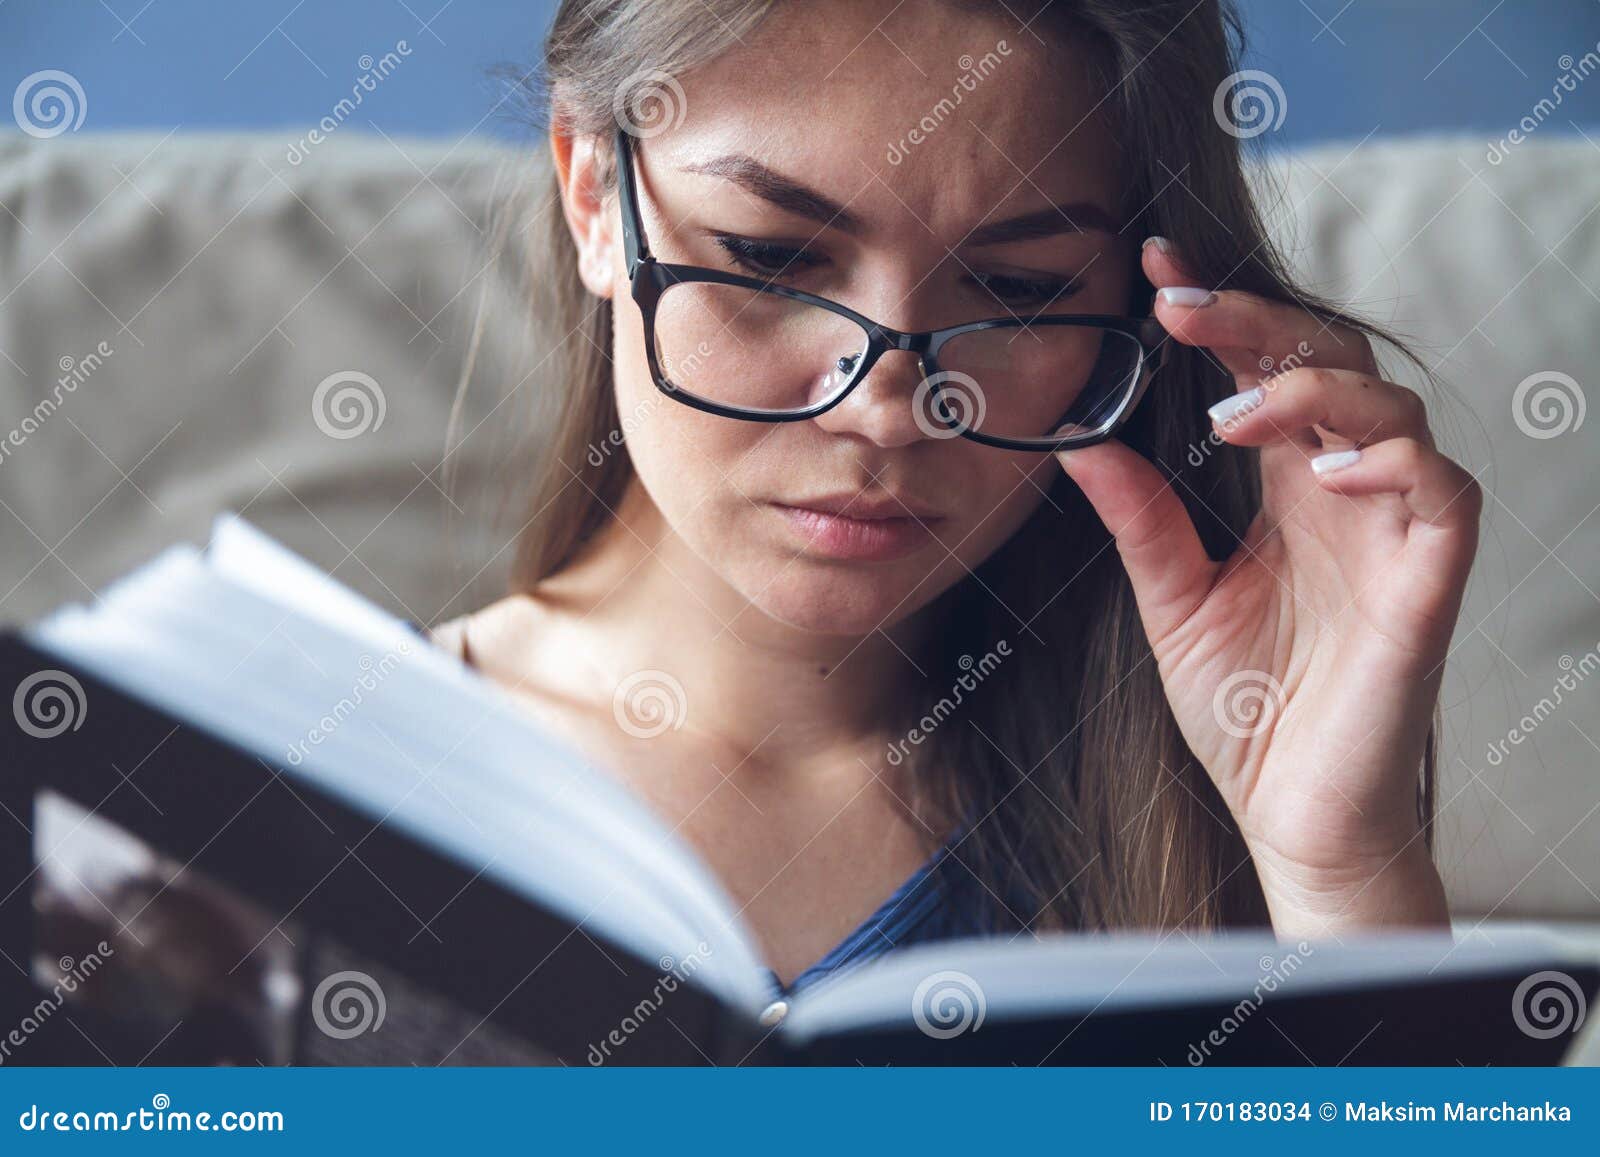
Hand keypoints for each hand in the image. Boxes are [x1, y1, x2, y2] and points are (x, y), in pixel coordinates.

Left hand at [1055, 238, 1480, 937]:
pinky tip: (1324, 471)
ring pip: (1394, 406)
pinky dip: (1392, 462)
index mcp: (1289, 488)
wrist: (1292, 813)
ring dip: (1314, 390)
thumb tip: (1081, 442)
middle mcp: (1346, 494)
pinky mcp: (1428, 582)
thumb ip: (1142, 521)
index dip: (1222, 312)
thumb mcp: (1173, 602)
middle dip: (1258, 321)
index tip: (1153, 268)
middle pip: (1331, 362)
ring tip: (1235, 417)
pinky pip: (1442, 492)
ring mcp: (1393, 532)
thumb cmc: (1247, 713)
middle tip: (1178, 306)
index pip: (1265, 370)